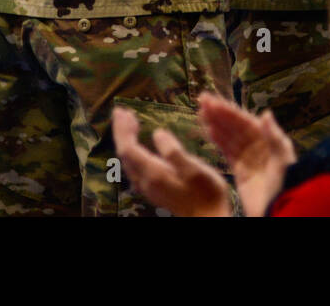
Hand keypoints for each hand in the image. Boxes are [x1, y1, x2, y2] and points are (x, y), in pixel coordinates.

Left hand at [113, 106, 233, 216]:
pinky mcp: (155, 189)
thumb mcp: (194, 169)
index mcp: (154, 173)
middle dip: (122, 132)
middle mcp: (146, 181)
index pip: (128, 148)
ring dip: (126, 140)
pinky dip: (133, 150)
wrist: (208, 219)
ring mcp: (149, 187)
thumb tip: (158, 133)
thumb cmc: (206, 194)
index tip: (122, 110)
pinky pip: (135, 166)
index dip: (123, 129)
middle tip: (121, 112)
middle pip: (125, 154)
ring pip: (129, 161)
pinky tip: (140, 145)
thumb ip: (174, 151)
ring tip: (129, 123)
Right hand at [197, 92, 296, 217]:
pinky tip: (208, 131)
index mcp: (269, 140)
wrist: (282, 210)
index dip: (229, 111)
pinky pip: (228, 152)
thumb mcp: (282, 160)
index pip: (245, 121)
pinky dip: (218, 141)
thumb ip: (273, 137)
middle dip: (220, 114)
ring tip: (201, 113)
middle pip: (236, 127)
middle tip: (202, 101)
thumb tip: (266, 113)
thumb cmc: (286, 184)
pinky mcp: (242, 172)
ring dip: (216, 124)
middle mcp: (259, 146)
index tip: (213, 101)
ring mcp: (250, 159)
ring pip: (230, 137)